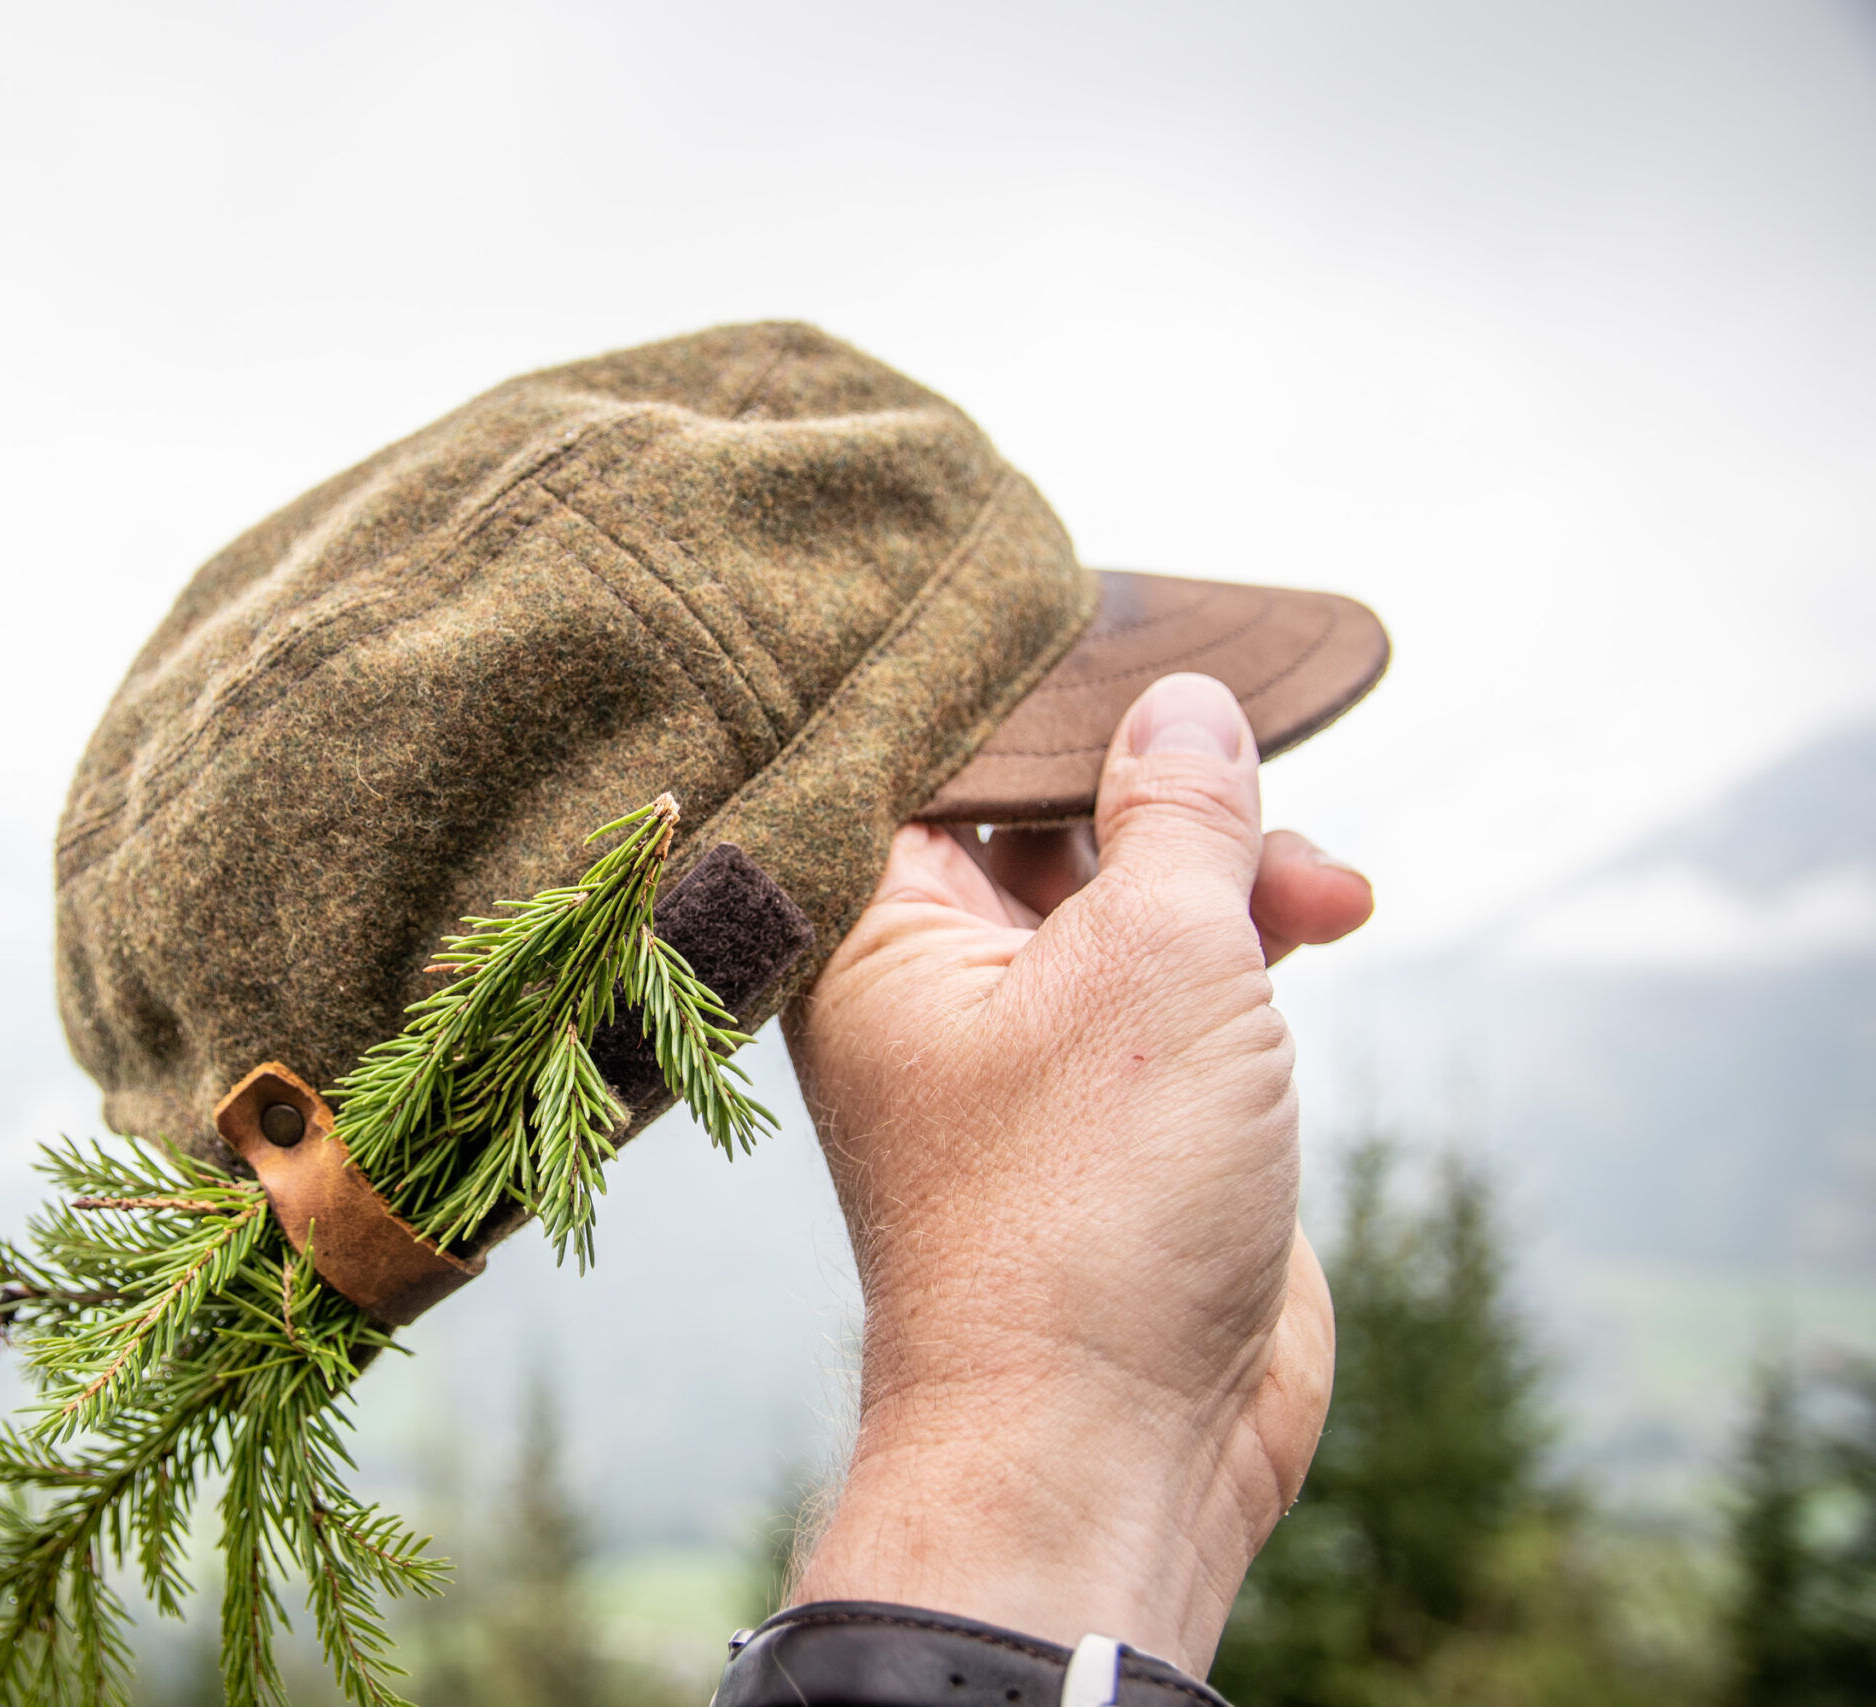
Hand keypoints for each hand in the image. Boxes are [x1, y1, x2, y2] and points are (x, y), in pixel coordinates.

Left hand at [780, 672, 1373, 1674]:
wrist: (1114, 1436)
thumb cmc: (1089, 1201)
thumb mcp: (1154, 962)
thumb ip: (1179, 816)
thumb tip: (1188, 705)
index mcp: (873, 929)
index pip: (938, 750)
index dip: (1039, 679)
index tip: (1135, 612)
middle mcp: (931, 976)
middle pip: (1042, 812)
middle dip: (1164, 778)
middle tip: (1262, 746)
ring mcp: (1024, 1042)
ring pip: (1125, 892)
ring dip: (1232, 865)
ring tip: (1320, 888)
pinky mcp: (1113, 1100)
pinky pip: (1174, 975)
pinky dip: (1251, 938)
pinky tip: (1329, 916)